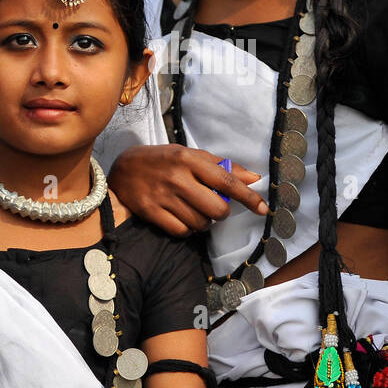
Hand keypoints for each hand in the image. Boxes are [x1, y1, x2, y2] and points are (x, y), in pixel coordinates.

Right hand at [108, 144, 268, 236]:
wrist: (124, 167)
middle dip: (220, 213)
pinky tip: (181, 218)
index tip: (263, 209)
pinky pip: (182, 232)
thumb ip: (223, 167)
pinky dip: (187, 230)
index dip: (248, 197)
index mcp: (190, 159)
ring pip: (200, 223)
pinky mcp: (151, 212)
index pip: (227, 181)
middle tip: (213, 207)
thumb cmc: (164, 160)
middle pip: (217, 209)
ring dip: (203, 222)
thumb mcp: (191, 155)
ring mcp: (163, 196)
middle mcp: (178, 178)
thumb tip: (254, 178)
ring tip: (193, 210)